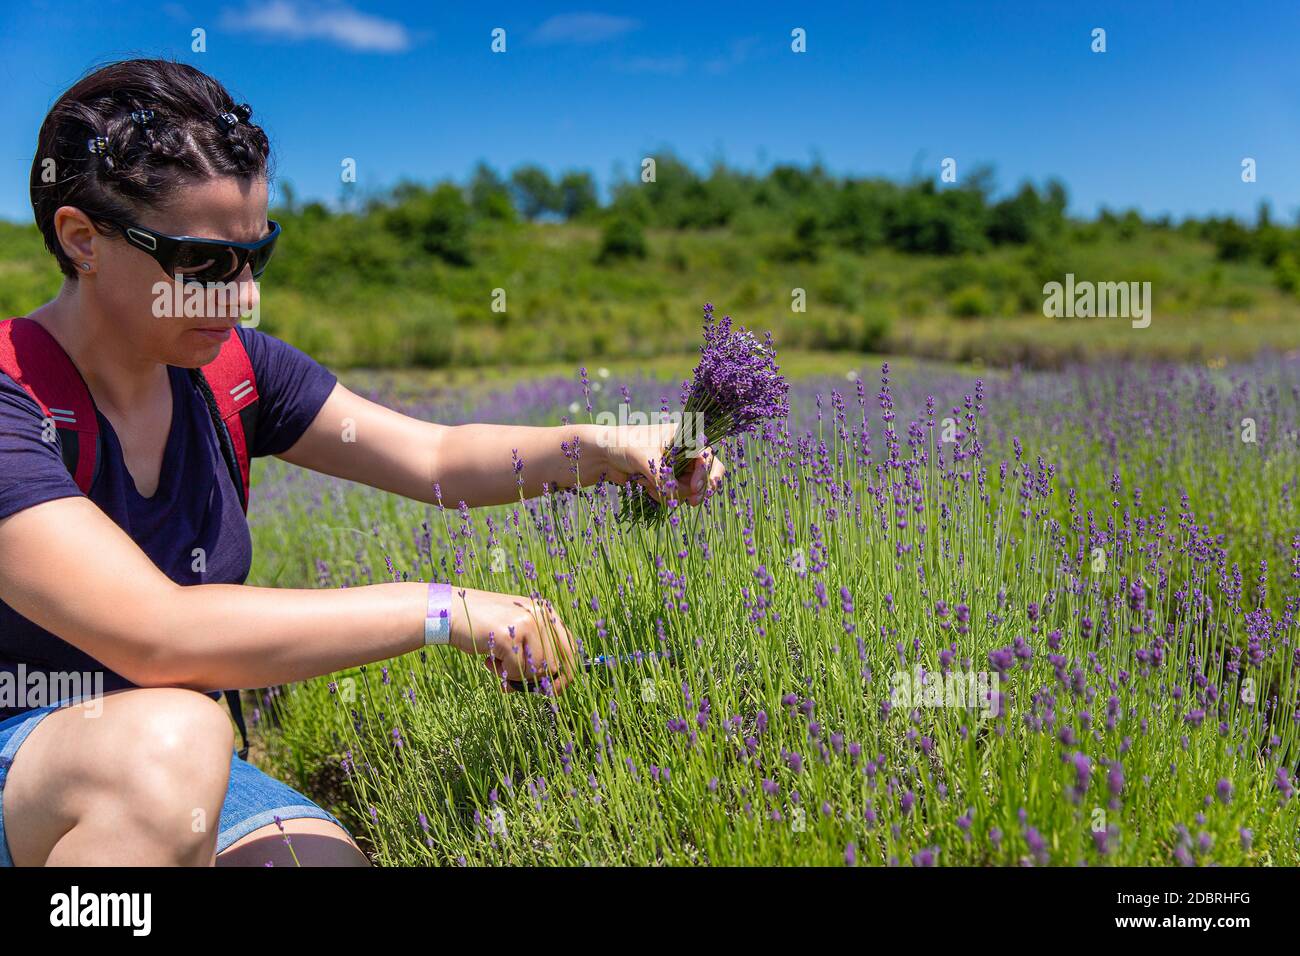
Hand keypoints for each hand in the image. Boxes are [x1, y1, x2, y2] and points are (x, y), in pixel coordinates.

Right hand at [448, 587, 579, 693]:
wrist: (451, 611)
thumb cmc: (484, 625)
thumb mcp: (517, 630)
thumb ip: (536, 648)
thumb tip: (553, 684)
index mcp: (546, 612)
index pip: (569, 648)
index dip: (566, 673)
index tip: (555, 690)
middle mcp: (541, 615)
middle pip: (554, 664)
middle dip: (534, 680)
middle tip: (513, 682)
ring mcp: (526, 623)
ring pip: (536, 670)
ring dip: (516, 675)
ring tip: (497, 663)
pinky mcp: (510, 635)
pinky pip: (517, 671)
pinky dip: (503, 673)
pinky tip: (489, 661)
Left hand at [599, 422, 725, 506]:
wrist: (604, 454)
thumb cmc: (625, 444)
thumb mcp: (645, 458)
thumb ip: (662, 477)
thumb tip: (677, 497)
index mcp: (683, 436)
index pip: (707, 456)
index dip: (706, 474)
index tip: (694, 488)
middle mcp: (684, 451)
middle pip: (706, 474)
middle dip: (699, 489)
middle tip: (693, 503)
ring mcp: (677, 468)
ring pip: (690, 489)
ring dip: (672, 493)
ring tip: (649, 486)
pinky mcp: (667, 481)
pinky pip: (675, 495)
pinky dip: (663, 496)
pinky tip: (646, 488)